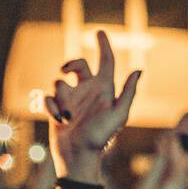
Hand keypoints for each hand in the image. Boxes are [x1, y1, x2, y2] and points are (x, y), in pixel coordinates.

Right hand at [45, 30, 140, 182]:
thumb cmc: (100, 138)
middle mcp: (87, 92)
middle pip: (78, 65)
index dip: (104, 45)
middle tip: (65, 71)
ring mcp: (71, 100)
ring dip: (60, 96)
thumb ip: (128, 93)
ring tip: (66, 114)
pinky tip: (58, 119)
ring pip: (59, 82)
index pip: (105, 61)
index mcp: (103, 89)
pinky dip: (51, 107)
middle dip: (70, 64)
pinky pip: (48, 98)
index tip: (99, 32)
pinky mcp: (56, 110)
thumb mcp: (118, 115)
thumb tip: (138, 70)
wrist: (78, 156)